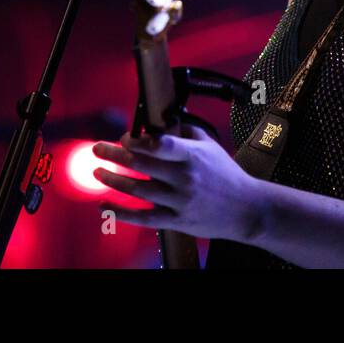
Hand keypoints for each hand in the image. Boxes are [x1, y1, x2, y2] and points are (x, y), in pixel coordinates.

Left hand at [92, 124, 264, 242]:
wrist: (246, 208)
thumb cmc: (227, 174)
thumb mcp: (211, 145)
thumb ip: (187, 131)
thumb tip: (163, 122)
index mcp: (192, 155)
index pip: (158, 144)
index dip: (136, 140)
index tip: (124, 138)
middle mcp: (184, 177)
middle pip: (140, 165)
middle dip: (114, 155)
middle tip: (97, 148)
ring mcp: (180, 201)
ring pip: (137, 189)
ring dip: (113, 180)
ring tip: (98, 172)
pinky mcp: (177, 220)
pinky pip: (143, 217)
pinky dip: (121, 212)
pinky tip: (105, 205)